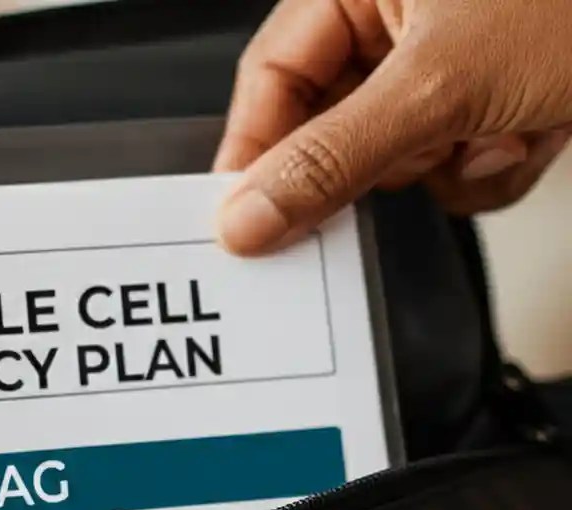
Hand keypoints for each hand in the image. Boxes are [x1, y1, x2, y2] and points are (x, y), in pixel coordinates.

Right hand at [214, 0, 571, 254]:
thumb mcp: (442, 83)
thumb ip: (333, 158)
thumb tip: (249, 212)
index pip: (270, 80)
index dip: (256, 153)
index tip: (246, 217)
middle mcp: (394, 21)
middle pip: (333, 128)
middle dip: (389, 157)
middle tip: (417, 155)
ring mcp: (446, 63)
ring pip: (400, 159)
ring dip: (456, 162)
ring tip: (505, 123)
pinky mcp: (492, 100)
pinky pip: (456, 167)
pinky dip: (495, 166)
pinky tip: (535, 129)